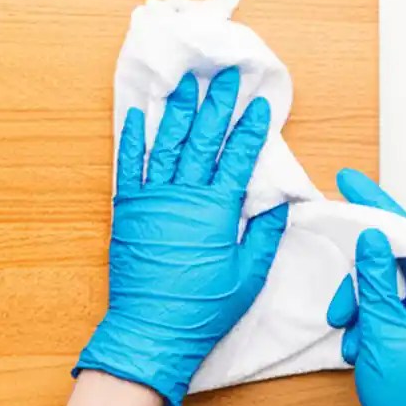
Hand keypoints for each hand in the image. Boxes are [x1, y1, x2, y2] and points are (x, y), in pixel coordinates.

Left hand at [77, 68, 287, 405]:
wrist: (152, 330)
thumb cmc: (203, 309)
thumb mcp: (248, 277)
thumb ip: (263, 236)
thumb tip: (277, 206)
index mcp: (218, 210)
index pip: (239, 157)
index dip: (250, 129)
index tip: (259, 104)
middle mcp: (185, 196)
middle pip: (203, 140)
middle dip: (216, 105)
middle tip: (224, 75)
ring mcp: (153, 200)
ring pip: (168, 145)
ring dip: (177, 111)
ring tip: (185, 82)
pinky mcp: (128, 211)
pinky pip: (130, 167)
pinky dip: (134, 140)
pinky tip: (139, 116)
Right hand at [327, 168, 405, 405]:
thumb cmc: (405, 397)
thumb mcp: (381, 330)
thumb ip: (375, 280)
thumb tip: (375, 240)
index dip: (379, 208)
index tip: (351, 182)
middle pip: (398, 266)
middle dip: (362, 285)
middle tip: (341, 310)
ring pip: (391, 293)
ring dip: (364, 312)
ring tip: (356, 344)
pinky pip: (396, 315)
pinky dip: (374, 327)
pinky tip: (364, 353)